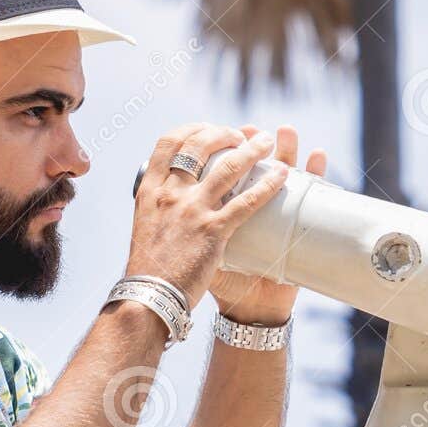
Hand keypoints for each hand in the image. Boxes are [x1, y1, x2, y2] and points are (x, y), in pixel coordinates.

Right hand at [126, 123, 288, 306]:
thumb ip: (161, 208)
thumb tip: (175, 198)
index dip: (192, 129)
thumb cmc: (149, 267)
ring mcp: (192, 210)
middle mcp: (169, 193)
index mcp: (149, 190)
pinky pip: (247, 202)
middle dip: (224, 132)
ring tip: (268, 142)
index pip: (168, 143)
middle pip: (200, 145)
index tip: (208, 128)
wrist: (148, 297)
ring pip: (228, 167)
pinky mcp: (213, 231)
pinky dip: (267, 185)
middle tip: (242, 135)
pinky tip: (282, 176)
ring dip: (252, 149)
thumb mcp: (146, 226)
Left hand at [209, 126, 326, 326]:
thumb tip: (167, 207)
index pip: (223, 168)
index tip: (220, 132)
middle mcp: (252, 204)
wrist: (248, 311)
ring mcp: (277, 212)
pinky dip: (315, 175)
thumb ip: (190, 233)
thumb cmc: (223, 284)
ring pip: (283, 171)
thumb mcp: (202, 255)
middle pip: (253, 164)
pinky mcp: (297, 225)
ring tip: (286, 131)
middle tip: (254, 132)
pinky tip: (319, 156)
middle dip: (251, 143)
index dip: (221, 148)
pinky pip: (307, 197)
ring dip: (285, 148)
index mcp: (224, 207)